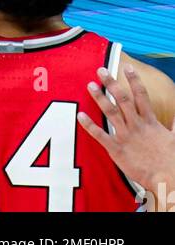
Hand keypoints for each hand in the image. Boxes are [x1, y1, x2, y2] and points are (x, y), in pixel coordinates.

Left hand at [78, 63, 174, 208]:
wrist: (167, 178)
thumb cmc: (172, 160)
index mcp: (150, 122)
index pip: (141, 95)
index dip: (134, 80)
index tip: (127, 67)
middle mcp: (136, 125)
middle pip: (122, 99)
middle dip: (111, 83)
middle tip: (101, 70)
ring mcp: (126, 136)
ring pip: (110, 112)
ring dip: (99, 98)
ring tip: (90, 85)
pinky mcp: (117, 149)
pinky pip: (100, 135)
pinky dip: (89, 126)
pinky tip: (80, 116)